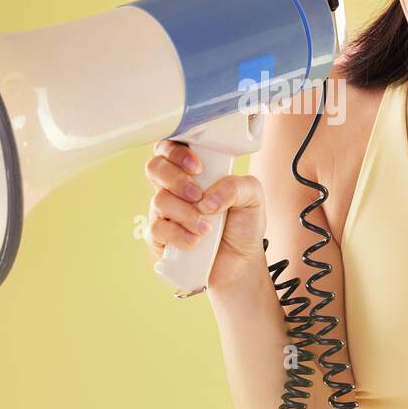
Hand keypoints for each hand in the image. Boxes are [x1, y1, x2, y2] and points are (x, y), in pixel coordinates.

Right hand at [143, 139, 267, 289]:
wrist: (241, 262)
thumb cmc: (243, 224)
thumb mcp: (253, 197)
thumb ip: (236, 186)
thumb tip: (208, 198)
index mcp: (194, 170)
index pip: (171, 147)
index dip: (177, 152)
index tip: (197, 167)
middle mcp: (175, 188)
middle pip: (154, 167)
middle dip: (176, 180)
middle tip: (198, 195)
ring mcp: (165, 212)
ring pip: (159, 200)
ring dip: (185, 213)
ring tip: (206, 228)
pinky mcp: (160, 237)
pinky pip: (156, 229)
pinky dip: (178, 234)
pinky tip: (195, 241)